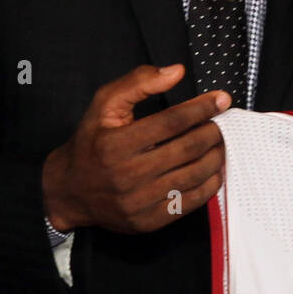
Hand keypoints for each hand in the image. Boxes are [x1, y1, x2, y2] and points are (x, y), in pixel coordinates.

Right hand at [42, 64, 228, 234]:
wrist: (69, 191)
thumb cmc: (92, 142)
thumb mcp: (104, 105)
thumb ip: (138, 83)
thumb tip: (177, 72)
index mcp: (115, 145)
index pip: (171, 122)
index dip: (201, 108)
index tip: (222, 100)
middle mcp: (126, 175)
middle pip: (186, 149)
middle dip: (212, 132)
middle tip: (223, 123)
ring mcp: (138, 202)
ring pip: (193, 176)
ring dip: (216, 157)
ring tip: (220, 144)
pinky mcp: (147, 222)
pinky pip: (190, 202)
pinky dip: (209, 184)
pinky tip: (213, 170)